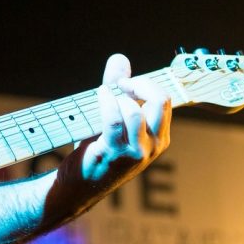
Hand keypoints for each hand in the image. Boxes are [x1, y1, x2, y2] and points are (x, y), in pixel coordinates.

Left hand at [74, 52, 171, 190]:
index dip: (145, 83)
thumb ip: (117, 87)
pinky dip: (105, 101)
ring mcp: (135, 152)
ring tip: (104, 95)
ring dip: (116, 96)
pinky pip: (113, 119)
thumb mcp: (113, 116)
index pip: (165, 99)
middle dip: (139, 83)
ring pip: (135, 110)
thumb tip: (120, 58)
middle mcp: (153, 146)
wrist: (79, 185)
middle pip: (160, 101)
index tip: (124, 83)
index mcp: (159, 137)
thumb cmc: (97, 149)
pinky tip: (99, 96)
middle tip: (120, 84)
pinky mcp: (114, 153)